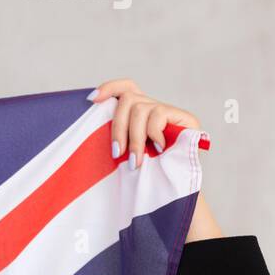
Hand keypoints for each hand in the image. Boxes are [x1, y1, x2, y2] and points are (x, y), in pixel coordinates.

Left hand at [87, 79, 201, 170]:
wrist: (177, 187)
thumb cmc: (147, 174)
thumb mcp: (126, 155)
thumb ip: (118, 140)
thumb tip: (93, 132)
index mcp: (136, 112)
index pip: (124, 87)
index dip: (109, 89)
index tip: (92, 99)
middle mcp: (150, 107)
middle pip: (127, 99)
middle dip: (118, 128)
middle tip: (117, 154)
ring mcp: (166, 111)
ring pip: (140, 109)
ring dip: (135, 138)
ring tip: (136, 162)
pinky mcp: (182, 117)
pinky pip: (157, 116)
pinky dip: (153, 135)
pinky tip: (157, 150)